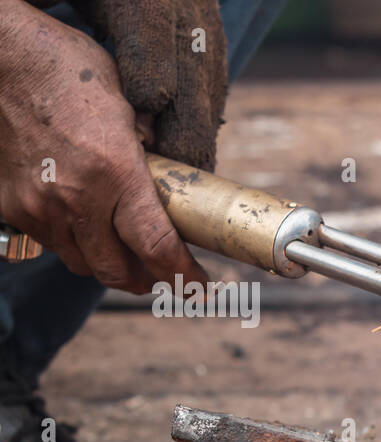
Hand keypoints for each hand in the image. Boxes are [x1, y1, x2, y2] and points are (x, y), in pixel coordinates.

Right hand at [0, 0, 205, 293]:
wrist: (2, 55)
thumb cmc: (69, 70)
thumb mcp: (128, 108)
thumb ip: (149, 155)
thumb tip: (171, 184)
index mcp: (115, 172)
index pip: (156, 246)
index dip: (182, 274)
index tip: (198, 285)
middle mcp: (75, 197)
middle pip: (115, 271)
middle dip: (144, 281)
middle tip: (162, 276)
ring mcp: (37, 204)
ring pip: (80, 262)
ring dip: (107, 265)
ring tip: (126, 255)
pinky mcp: (10, 203)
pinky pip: (48, 242)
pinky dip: (73, 244)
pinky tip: (86, 228)